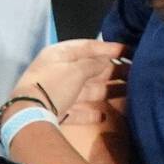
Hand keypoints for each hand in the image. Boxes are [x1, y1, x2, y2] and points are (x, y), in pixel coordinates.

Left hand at [10, 39, 128, 120]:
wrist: (29, 117)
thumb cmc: (53, 86)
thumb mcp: (75, 70)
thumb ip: (93, 64)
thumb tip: (107, 61)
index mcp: (59, 55)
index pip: (86, 47)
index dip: (107, 48)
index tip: (128, 51)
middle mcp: (58, 73)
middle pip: (88, 70)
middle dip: (111, 71)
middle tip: (134, 73)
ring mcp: (57, 95)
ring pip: (86, 91)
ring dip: (106, 91)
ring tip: (128, 92)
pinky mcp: (57, 114)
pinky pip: (77, 112)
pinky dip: (90, 114)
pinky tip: (104, 116)